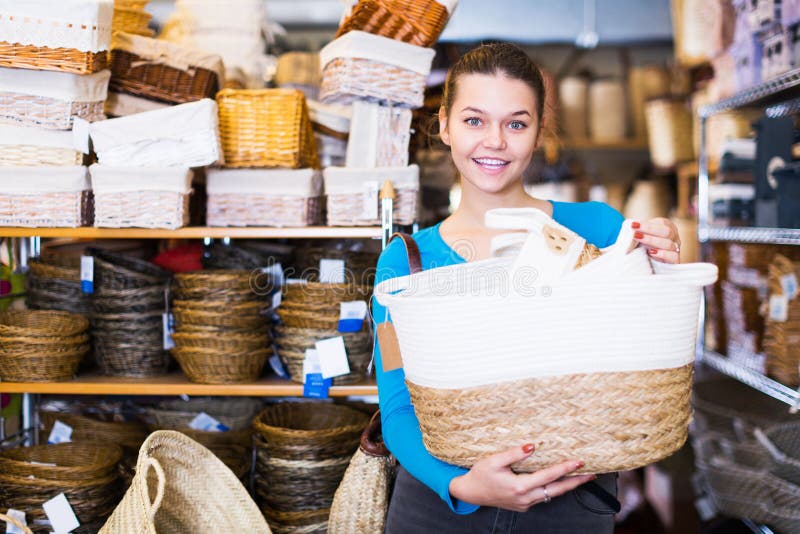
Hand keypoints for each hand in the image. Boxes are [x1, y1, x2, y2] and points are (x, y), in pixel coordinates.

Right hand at [448, 444, 595, 511]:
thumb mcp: (494, 460)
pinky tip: (559, 482)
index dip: (565, 469)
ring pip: (552, 495)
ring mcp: (525, 504)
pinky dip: (554, 489)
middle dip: (576, 482)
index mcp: (519, 487)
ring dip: (567, 486)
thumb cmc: (480, 474)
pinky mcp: (523, 505)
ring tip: (581, 477)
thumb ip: (514, 453)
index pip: (548, 476)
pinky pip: (543, 497)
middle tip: (592, 474)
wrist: (470, 493)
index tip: (579, 462)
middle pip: (557, 490)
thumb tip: (532, 446)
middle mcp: (525, 498)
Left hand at [632, 218, 680, 263]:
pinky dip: (662, 254)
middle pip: (667, 231)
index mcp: (668, 227)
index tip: (633, 225)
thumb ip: (638, 232)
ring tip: (638, 239)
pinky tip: (651, 252)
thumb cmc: (642, 249)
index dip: (647, 224)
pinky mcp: (674, 262)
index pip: (661, 223)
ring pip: (668, 244)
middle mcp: (674, 238)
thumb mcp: (640, 238)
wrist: (648, 267)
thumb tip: (631, 227)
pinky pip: (673, 257)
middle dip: (649, 230)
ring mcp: (676, 250)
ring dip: (652, 241)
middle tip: (634, 232)